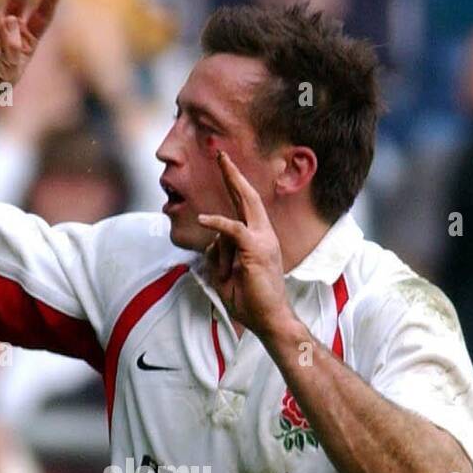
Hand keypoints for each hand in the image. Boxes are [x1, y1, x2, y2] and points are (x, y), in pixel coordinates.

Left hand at [198, 152, 289, 334]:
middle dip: (234, 173)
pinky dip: (217, 223)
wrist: (270, 320)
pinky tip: (203, 219)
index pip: (245, 208)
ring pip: (244, 205)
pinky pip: (233, 230)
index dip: (234, 187)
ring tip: (220, 161)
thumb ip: (219, 255)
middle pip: (248, 196)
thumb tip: (212, 239)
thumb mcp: (225, 276)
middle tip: (220, 153)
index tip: (225, 168)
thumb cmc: (250, 302)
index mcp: (259, 239)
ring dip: (231, 184)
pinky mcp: (256, 251)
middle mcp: (264, 235)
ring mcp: (263, 241)